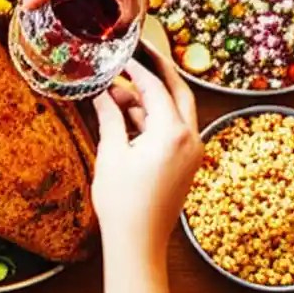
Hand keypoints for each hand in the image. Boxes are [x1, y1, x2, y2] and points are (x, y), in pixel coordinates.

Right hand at [91, 50, 201, 256]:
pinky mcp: (186, 163)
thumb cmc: (123, 202)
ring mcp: (192, 151)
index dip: (136, 68)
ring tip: (117, 90)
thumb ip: (110, 117)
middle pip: (178, 91)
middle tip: (140, 50)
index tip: (121, 53)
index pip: (155, 87)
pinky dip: (153, 118)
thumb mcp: (111, 153)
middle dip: (158, 69)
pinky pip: (173, 129)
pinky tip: (127, 115)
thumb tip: (101, 93)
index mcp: (172, 133)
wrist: (139, 243)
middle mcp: (190, 138)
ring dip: (150, 98)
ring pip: (176, 110)